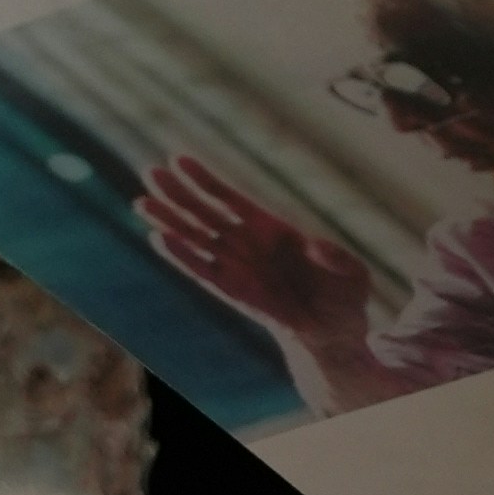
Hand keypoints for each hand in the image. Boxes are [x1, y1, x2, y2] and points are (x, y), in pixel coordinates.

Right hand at [139, 158, 370, 350]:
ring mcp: (239, 269)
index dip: (206, 180)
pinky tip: (161, 239)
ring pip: (196, 239)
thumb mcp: (351, 271)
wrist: (335, 336)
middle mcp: (248, 246)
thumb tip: (315, 245)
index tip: (179, 159)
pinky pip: (203, 272)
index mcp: (272, 230)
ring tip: (142, 201)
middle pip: (205, 213)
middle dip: (178, 193)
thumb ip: (335, 256)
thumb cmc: (343, 297)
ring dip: (170, 221)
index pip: (231, 198)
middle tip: (148, 171)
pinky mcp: (233, 293)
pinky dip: (182, 257)